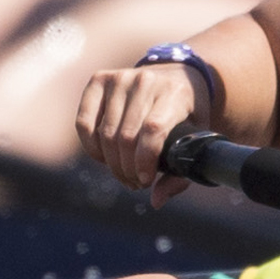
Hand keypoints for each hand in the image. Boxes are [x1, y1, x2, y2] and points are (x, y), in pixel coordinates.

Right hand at [74, 63, 209, 206]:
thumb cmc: (188, 113)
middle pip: (126, 137)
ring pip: (105, 134)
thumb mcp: (196, 138)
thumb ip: (181, 173)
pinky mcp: (99, 80)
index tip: (145, 181)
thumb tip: (156, 201)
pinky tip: (103, 156)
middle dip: (128, 169)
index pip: (153, 130)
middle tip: (135, 182)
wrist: (177, 76)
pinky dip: (91, 147)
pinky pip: (83, 123)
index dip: (144, 160)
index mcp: (175, 93)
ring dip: (111, 163)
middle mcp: (146, 81)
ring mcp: (121, 78)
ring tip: (124, 173)